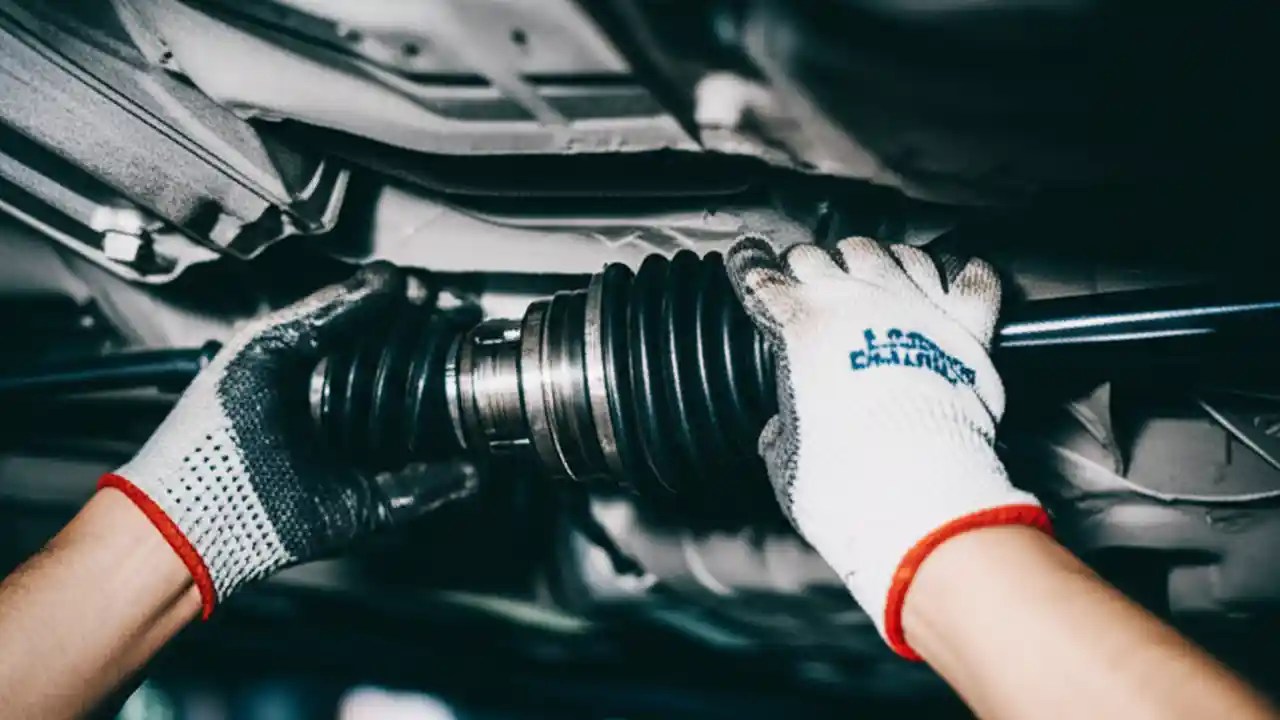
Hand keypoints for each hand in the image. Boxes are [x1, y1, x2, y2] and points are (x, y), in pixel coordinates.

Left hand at [100, 264, 477, 618]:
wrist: (193, 513)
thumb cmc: (215, 426)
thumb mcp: (268, 346)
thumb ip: (325, 311)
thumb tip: (386, 281)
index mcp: (309, 372)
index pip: (371, 329)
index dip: (405, 307)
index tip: (431, 292)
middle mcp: (335, 412)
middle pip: (402, 368)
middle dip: (433, 342)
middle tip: (456, 318)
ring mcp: (353, 459)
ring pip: (417, 423)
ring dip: (448, 397)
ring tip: (463, 370)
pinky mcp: (362, 506)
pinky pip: (417, 489)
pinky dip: (448, 476)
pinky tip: (470, 460)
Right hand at [725, 235, 1049, 659]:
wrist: (916, 488)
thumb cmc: (849, 478)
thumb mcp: (788, 458)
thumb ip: (785, 429)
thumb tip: (785, 434)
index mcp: (802, 324)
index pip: (762, 273)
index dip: (751, 266)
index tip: (751, 265)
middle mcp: (857, 301)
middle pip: (823, 255)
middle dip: (812, 266)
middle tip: (810, 286)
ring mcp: (914, 306)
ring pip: (891, 253)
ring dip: (878, 262)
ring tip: (876, 279)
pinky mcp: (966, 327)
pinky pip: (971, 279)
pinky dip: (963, 274)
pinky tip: (956, 278)